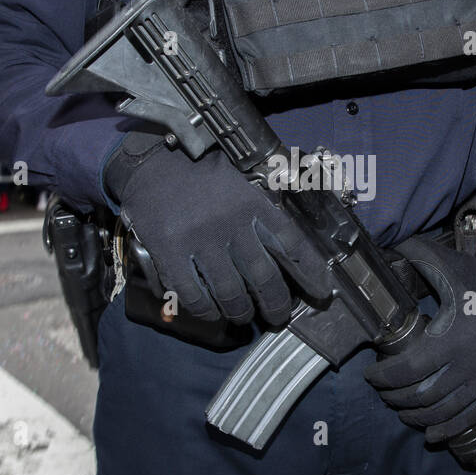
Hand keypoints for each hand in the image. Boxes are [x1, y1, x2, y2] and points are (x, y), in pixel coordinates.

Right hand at [105, 131, 331, 325]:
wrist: (153, 158)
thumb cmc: (203, 170)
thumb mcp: (243, 179)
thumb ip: (264, 208)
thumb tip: (287, 246)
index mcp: (254, 204)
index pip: (292, 245)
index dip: (311, 273)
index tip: (322, 293)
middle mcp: (231, 224)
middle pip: (264, 277)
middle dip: (276, 304)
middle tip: (279, 316)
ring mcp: (200, 240)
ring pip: (231, 292)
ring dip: (242, 311)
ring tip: (245, 316)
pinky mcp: (170, 253)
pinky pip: (194, 295)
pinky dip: (206, 310)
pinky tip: (212, 312)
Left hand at [363, 237, 475, 443]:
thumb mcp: (450, 267)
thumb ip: (418, 257)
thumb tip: (391, 247)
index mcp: (449, 340)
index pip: (406, 370)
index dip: (383, 378)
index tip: (370, 375)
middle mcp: (464, 366)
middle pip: (420, 396)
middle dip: (395, 397)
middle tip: (382, 392)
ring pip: (443, 410)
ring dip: (417, 415)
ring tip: (401, 412)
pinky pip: (469, 416)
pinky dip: (448, 428)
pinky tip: (432, 435)